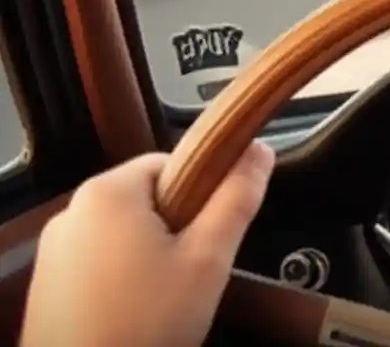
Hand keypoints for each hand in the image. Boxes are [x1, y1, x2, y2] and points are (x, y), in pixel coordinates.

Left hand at [21, 142, 274, 346]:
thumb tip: (260, 149)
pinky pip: (99, 261)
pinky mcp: (48, 283)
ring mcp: (55, 249)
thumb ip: (237, 200)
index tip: (214, 236)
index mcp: (109, 191)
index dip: (204, 196)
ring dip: (152, 255)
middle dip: (178, 229)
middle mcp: (72, 210)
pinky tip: (136, 312)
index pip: (174, 164)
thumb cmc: (148, 321)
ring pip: (125, 234)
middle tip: (196, 272)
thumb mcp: (208, 260)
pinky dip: (123, 278)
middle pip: (148, 200)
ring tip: (167, 298)